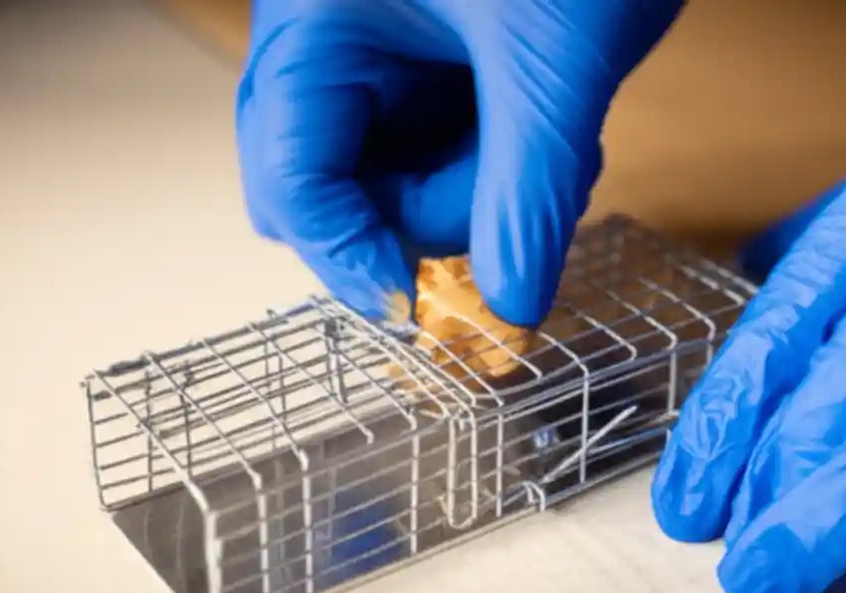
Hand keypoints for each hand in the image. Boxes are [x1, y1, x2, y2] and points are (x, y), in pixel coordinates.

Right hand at [235, 0, 681, 325]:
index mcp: (317, 18)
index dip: (348, 253)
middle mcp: (329, 40)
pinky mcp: (424, 66)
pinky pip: (435, 154)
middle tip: (500, 219)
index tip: (417, 309)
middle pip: (325, 187)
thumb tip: (512, 307)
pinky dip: (491, 167)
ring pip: (389, 181)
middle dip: (418, 219)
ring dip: (470, 192)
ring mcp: (376, 54)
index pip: (290, 174)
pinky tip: (544, 131)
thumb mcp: (555, 62)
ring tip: (549, 139)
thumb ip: (528, 192)